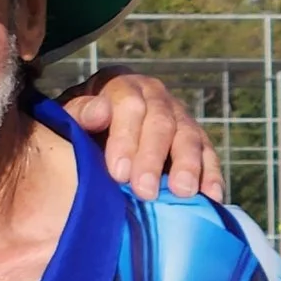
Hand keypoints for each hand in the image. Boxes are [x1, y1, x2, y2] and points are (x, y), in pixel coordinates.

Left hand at [62, 68, 224, 203]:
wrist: (94, 134)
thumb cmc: (77, 129)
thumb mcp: (69, 117)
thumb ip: (79, 113)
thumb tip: (100, 112)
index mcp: (121, 84)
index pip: (129, 105)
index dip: (126, 138)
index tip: (118, 174)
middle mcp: (154, 95)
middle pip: (160, 123)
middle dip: (153, 158)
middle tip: (146, 191)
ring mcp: (178, 115)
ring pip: (188, 136)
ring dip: (186, 166)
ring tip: (182, 192)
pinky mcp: (195, 139)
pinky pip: (208, 154)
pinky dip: (211, 174)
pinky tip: (212, 195)